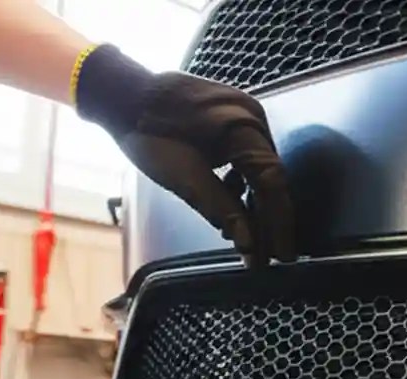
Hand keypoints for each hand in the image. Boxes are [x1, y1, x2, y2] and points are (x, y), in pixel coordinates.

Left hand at [74, 44, 294, 265]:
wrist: (123, 94)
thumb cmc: (147, 135)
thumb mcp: (183, 178)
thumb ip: (221, 209)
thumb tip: (250, 245)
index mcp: (243, 128)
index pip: (273, 181)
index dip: (280, 222)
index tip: (283, 256)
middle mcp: (253, 116)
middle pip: (271, 175)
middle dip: (268, 217)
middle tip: (268, 255)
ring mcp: (246, 112)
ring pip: (261, 166)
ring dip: (255, 201)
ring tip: (245, 235)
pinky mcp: (234, 114)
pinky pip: (249, 152)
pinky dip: (243, 179)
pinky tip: (231, 200)